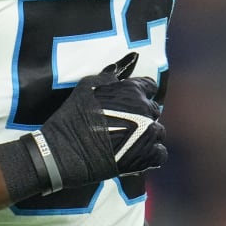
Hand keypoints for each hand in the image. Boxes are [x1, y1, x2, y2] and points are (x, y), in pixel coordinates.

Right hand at [31, 52, 166, 192]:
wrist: (65, 150)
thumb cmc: (73, 117)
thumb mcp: (87, 86)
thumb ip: (109, 78)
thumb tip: (120, 69)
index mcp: (132, 90)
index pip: (150, 86)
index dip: (140, 94)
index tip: (131, 103)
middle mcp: (144, 109)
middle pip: (154, 110)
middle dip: (142, 116)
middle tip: (125, 125)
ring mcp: (148, 134)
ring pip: (158, 132)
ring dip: (146, 136)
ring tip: (128, 142)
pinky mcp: (147, 157)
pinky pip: (160, 153)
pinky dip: (150, 155)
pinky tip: (135, 154)